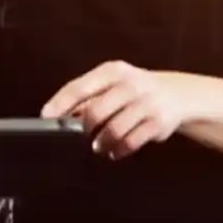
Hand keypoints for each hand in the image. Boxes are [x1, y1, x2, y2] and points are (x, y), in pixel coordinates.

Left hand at [41, 61, 188, 160]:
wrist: (176, 94)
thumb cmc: (133, 90)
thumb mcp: (112, 83)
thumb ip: (88, 96)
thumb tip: (59, 116)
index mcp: (113, 71)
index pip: (80, 87)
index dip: (61, 103)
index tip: (46, 116)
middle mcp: (130, 84)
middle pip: (96, 111)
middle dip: (84, 128)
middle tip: (82, 135)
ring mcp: (146, 103)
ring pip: (114, 130)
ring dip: (101, 142)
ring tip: (98, 146)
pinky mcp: (158, 123)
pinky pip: (131, 142)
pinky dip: (118, 150)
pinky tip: (114, 151)